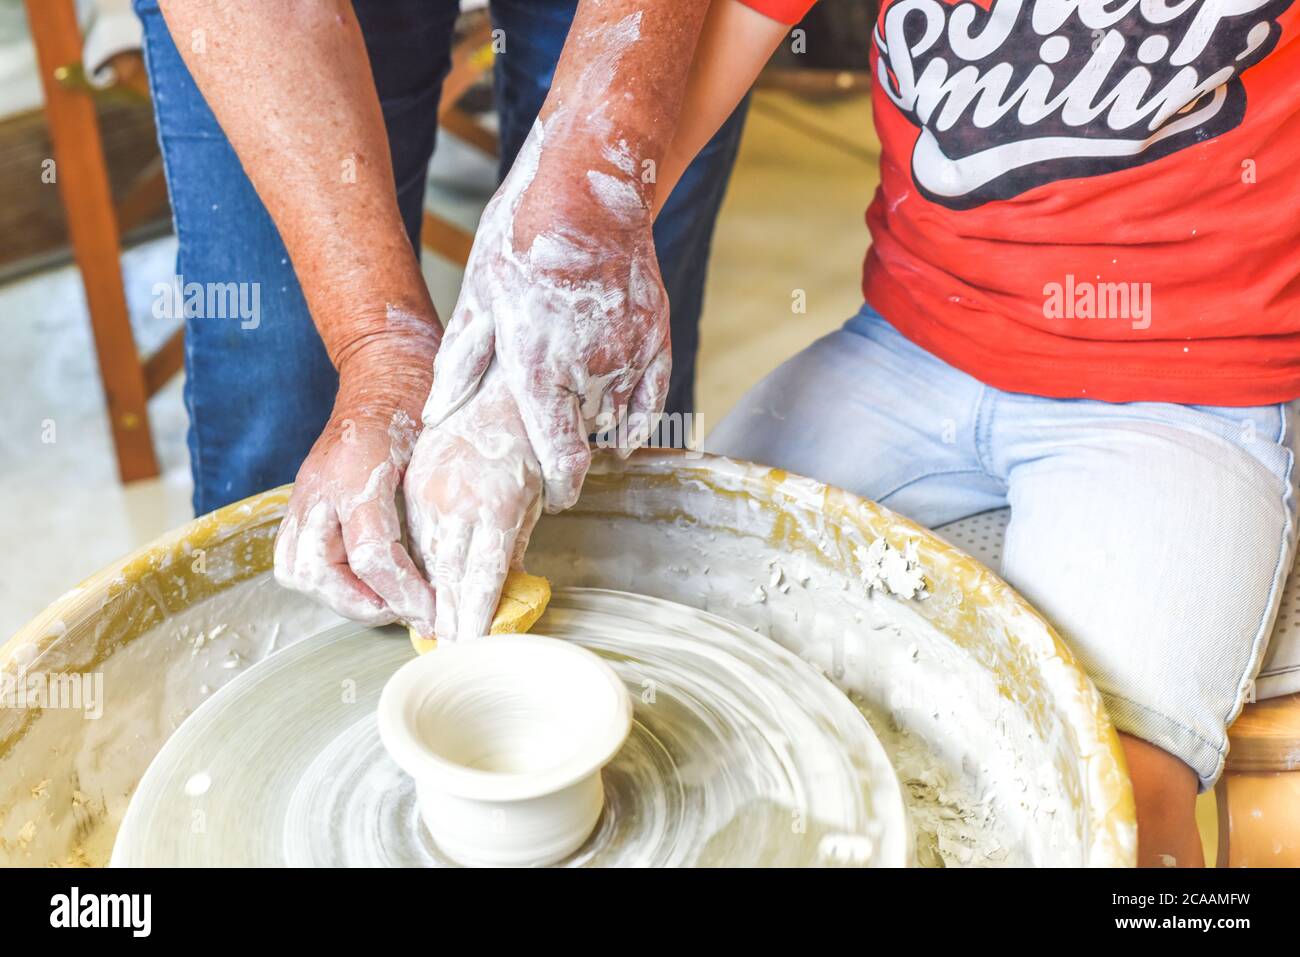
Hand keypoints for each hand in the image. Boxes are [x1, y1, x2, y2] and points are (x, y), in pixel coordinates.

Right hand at [274, 333, 437, 634]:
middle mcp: (322, 486)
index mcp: (359, 471)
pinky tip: (364, 584)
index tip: (435, 611)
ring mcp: (304, 494)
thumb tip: (486, 568)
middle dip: (365, 604)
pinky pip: (292, 556)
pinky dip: (325, 581)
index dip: (406, 594)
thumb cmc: (422, 407)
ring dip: (340, 597)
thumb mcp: (442, 454)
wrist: (383, 370)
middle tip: (406, 611)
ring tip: (385, 603)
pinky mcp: (300, 502)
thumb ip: (448, 510)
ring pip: (296, 570)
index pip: (373, 554)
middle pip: (318, 573)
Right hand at [404, 361, 542, 641]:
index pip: (481, 577)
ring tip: (427, 625)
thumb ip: (517, 540)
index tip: (469, 646)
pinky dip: (405, 565)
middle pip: (444, 576)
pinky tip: (410, 585)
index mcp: (495, 505)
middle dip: (443, 617)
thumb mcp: (531, 489)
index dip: (473, 617)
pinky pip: (399, 537)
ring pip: (417, 561)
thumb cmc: (517, 439)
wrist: (482, 388)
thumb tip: (510, 588)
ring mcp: (426, 493)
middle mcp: (456, 502)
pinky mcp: (406, 486)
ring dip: (420, 597)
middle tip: (445, 649)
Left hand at [423, 123, 671, 512]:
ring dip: (595, 422)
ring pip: (616, 414)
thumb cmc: (520, 241)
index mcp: (540, 368)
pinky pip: (653, 395)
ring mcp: (630, 352)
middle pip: (585, 437)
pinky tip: (622, 432)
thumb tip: (436, 418)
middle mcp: (591, 368)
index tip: (553, 499)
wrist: (584, 187)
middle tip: (547, 446)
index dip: (559, 488)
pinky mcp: (657, 334)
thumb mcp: (476, 299)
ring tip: (573, 412)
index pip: (561, 457)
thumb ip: (460, 366)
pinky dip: (638, 416)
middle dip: (568, 447)